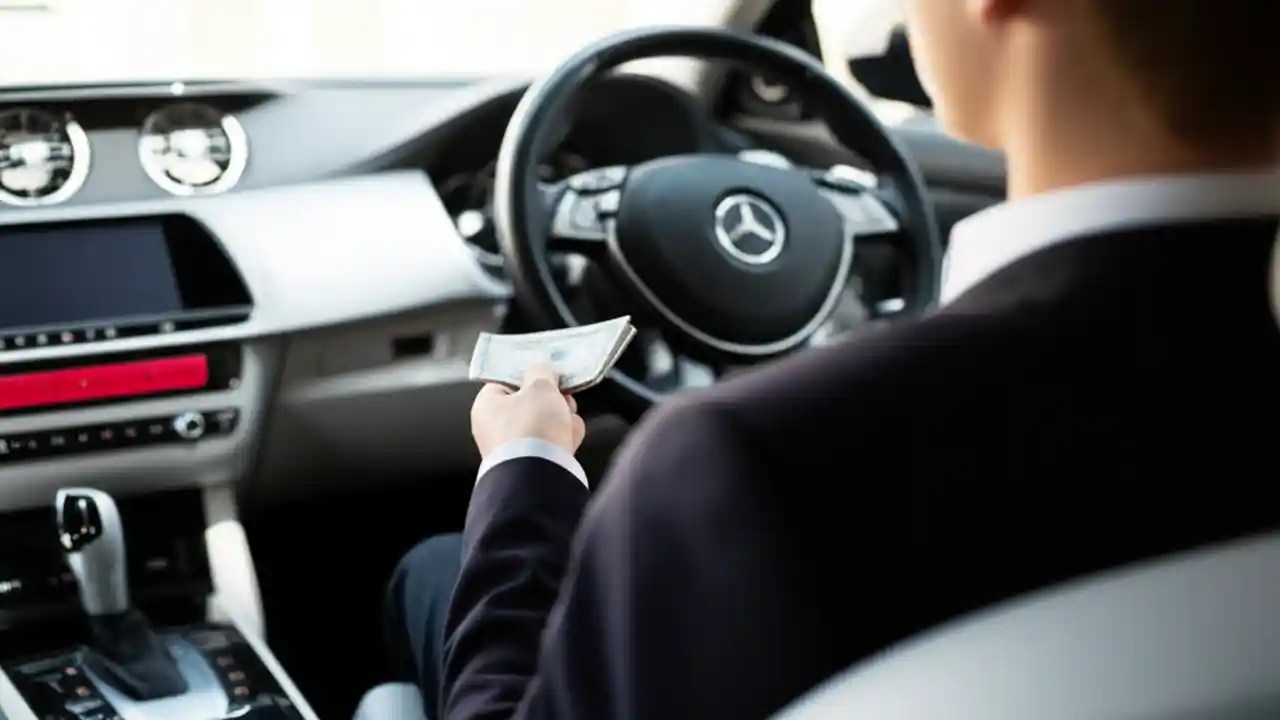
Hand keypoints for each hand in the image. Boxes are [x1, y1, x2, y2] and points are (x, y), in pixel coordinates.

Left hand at [471, 365, 585, 458]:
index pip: (508, 382)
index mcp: (486, 405)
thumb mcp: (540, 386)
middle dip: (553, 402)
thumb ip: (541, 372)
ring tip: (567, 426)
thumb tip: (541, 372)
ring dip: (563, 421)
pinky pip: (552, 446)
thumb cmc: (532, 425)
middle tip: (562, 401)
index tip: (549, 376)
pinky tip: (569, 443)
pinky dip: (563, 442)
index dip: (531, 377)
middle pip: (531, 404)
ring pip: (546, 424)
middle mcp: (494, 428)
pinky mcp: (531, 466)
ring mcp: (513, 450)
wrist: (538, 477)